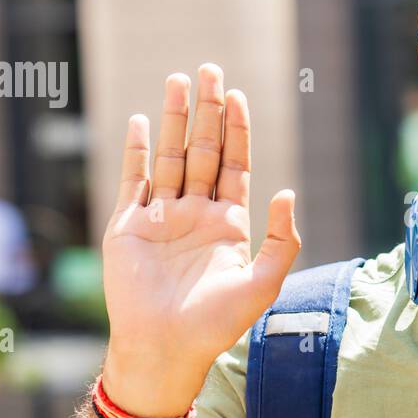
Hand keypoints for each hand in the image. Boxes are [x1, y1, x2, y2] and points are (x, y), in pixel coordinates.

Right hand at [100, 64, 301, 416]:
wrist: (165, 347)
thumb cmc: (217, 323)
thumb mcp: (263, 283)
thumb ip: (282, 240)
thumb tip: (288, 192)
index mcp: (229, 224)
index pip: (235, 165)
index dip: (237, 131)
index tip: (238, 96)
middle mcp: (196, 215)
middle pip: (203, 150)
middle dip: (207, 111)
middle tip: (210, 70)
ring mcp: (161, 218)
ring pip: (169, 157)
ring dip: (174, 119)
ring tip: (179, 80)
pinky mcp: (128, 227)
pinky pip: (134, 181)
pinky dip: (138, 151)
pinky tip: (144, 121)